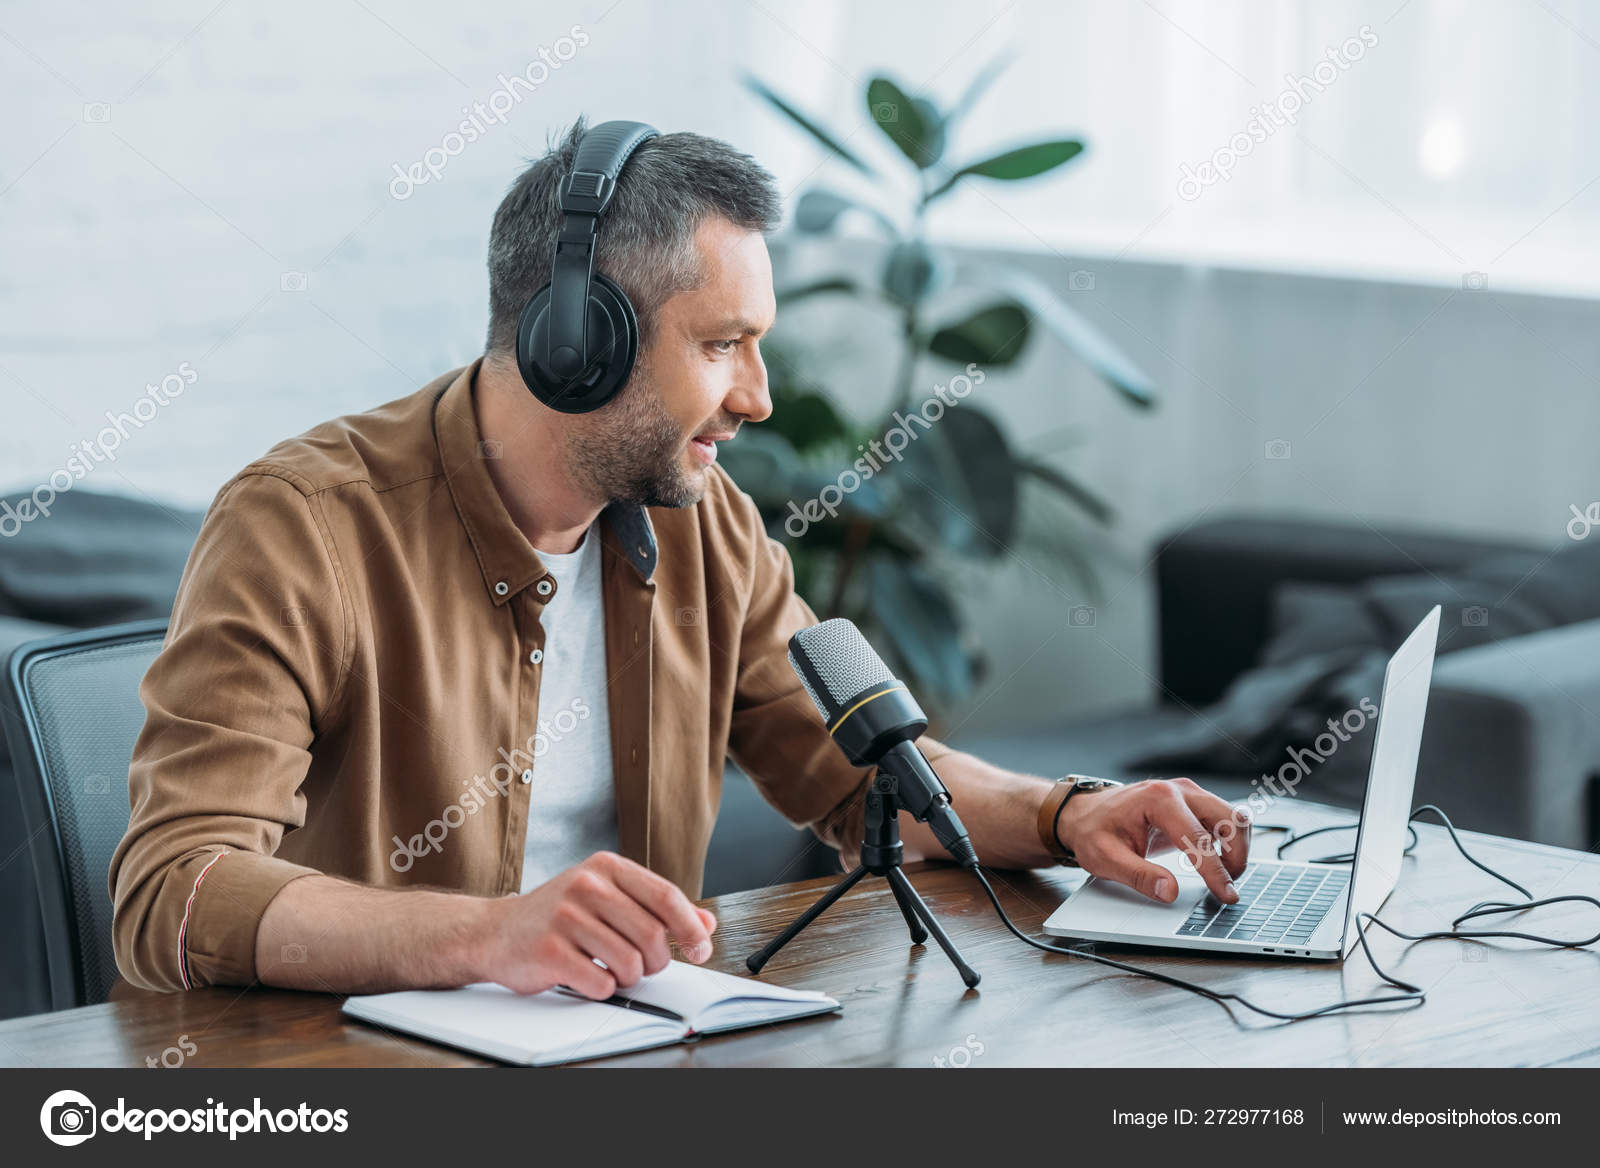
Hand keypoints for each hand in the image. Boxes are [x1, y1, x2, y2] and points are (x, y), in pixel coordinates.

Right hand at [478, 851, 716, 998]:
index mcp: (606, 867)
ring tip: (610, 970)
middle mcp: (587, 885)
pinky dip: (602, 989)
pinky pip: (601, 983)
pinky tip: (587, 977)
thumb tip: (706, 925)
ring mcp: (566, 917)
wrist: (495, 932)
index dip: (690, 927)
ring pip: (630, 963)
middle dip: (655, 962)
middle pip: (652, 935)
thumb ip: (656, 908)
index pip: (666, 896)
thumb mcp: (607, 898)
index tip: (701, 948)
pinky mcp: (550, 950)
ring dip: (628, 978)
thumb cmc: (558, 916)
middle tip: (642, 966)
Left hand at [1055, 777, 1248, 903]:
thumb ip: (1139, 876)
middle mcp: (1179, 790)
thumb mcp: (1106, 858)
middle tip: (1228, 886)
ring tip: (1223, 875)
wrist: (1086, 813)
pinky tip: (1217, 860)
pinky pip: (1225, 818)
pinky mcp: (1194, 802)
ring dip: (1237, 847)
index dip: (1215, 872)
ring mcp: (1189, 793)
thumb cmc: (1094, 832)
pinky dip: (1230, 840)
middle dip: (1237, 855)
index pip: (1198, 839)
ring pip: (1234, 817)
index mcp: (1157, 800)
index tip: (1227, 895)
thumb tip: (1169, 892)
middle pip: (1229, 819)